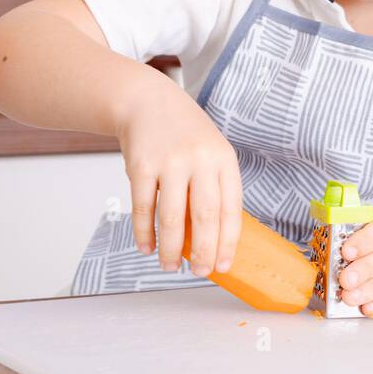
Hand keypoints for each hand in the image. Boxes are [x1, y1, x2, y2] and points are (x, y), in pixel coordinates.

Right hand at [115, 74, 242, 276]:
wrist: (147, 101)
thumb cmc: (184, 134)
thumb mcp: (211, 152)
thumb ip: (214, 188)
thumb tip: (216, 238)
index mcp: (224, 159)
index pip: (231, 208)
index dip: (228, 241)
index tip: (225, 265)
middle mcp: (200, 160)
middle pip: (205, 216)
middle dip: (204, 251)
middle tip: (200, 272)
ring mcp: (170, 162)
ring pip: (172, 217)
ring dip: (171, 248)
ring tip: (171, 266)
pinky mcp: (141, 166)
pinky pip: (144, 209)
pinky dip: (145, 233)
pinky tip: (147, 247)